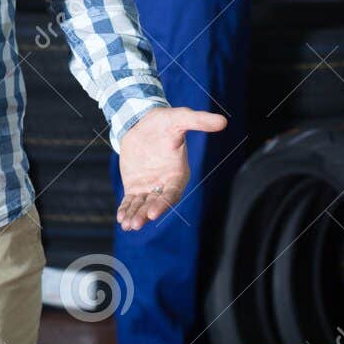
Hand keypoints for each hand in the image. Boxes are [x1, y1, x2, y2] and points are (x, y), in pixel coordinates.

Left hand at [116, 106, 228, 230]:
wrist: (143, 122)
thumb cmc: (164, 121)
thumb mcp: (180, 118)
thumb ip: (198, 121)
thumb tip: (223, 121)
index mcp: (178, 173)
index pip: (172, 193)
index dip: (163, 203)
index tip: (153, 213)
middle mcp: (165, 184)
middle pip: (156, 203)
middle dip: (146, 214)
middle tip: (136, 223)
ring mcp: (150, 187)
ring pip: (143, 205)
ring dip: (135, 215)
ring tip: (127, 225)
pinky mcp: (136, 186)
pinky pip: (131, 201)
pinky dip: (126, 210)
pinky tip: (121, 220)